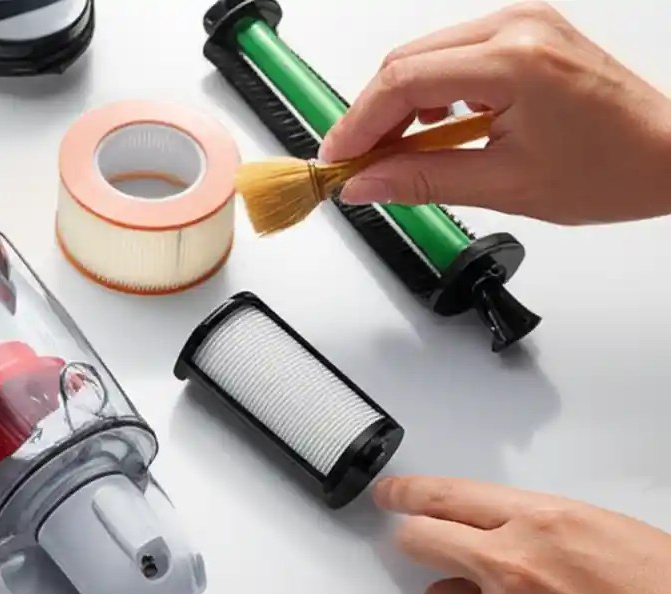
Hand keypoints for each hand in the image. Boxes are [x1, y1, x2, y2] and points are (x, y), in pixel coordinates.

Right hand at [319, 2, 670, 224]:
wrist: (669, 156)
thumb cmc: (614, 169)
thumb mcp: (504, 187)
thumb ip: (422, 181)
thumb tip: (365, 184)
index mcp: (515, 61)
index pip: (403, 81)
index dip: (358, 124)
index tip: (338, 159)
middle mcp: (517, 28)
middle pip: (406, 61)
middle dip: (372, 115)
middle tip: (357, 162)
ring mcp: (523, 24)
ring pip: (426, 55)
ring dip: (400, 103)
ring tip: (394, 153)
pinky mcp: (527, 33)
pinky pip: (455, 54)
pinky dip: (431, 91)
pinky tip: (432, 128)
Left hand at [375, 474, 670, 593]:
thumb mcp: (598, 528)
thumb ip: (535, 524)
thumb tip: (492, 525)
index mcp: (538, 520)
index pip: (443, 496)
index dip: (406, 494)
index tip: (391, 495)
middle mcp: (512, 567)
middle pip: (418, 543)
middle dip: (420, 542)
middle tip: (426, 547)